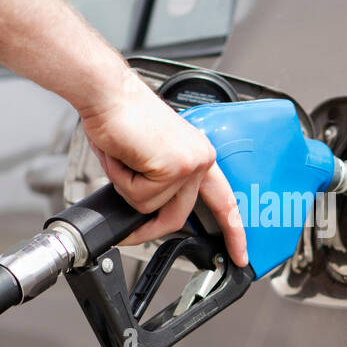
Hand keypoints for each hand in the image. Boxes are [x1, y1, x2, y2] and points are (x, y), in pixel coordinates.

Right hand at [78, 71, 248, 267]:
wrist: (106, 93)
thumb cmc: (120, 117)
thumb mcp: (148, 158)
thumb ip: (159, 184)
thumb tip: (150, 214)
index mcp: (198, 154)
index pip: (223, 199)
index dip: (232, 229)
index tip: (239, 253)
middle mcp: (200, 158)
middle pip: (178, 215)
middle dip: (149, 228)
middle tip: (130, 234)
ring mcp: (190, 164)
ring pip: (152, 208)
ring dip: (127, 188)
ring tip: (123, 159)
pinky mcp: (173, 168)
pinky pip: (139, 199)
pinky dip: (122, 182)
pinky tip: (123, 156)